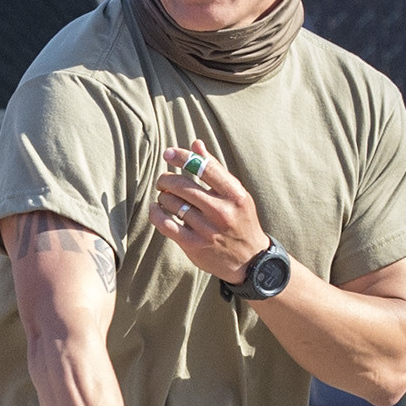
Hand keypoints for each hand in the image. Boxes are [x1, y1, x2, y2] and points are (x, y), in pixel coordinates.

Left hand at [150, 145, 266, 287]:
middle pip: (182, 185)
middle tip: (163, 180)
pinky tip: (156, 209)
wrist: (250, 261)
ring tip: (165, 197)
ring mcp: (207, 230)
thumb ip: (215, 170)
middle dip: (166, 179)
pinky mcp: (194, 245)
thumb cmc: (240, 221)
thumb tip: (196, 144)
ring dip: (163, 196)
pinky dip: (156, 213)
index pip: (204, 168)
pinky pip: (165, 224)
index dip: (182, 157)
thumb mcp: (236, 194)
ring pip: (172, 203)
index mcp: (235, 195)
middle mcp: (222, 211)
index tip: (168, 153)